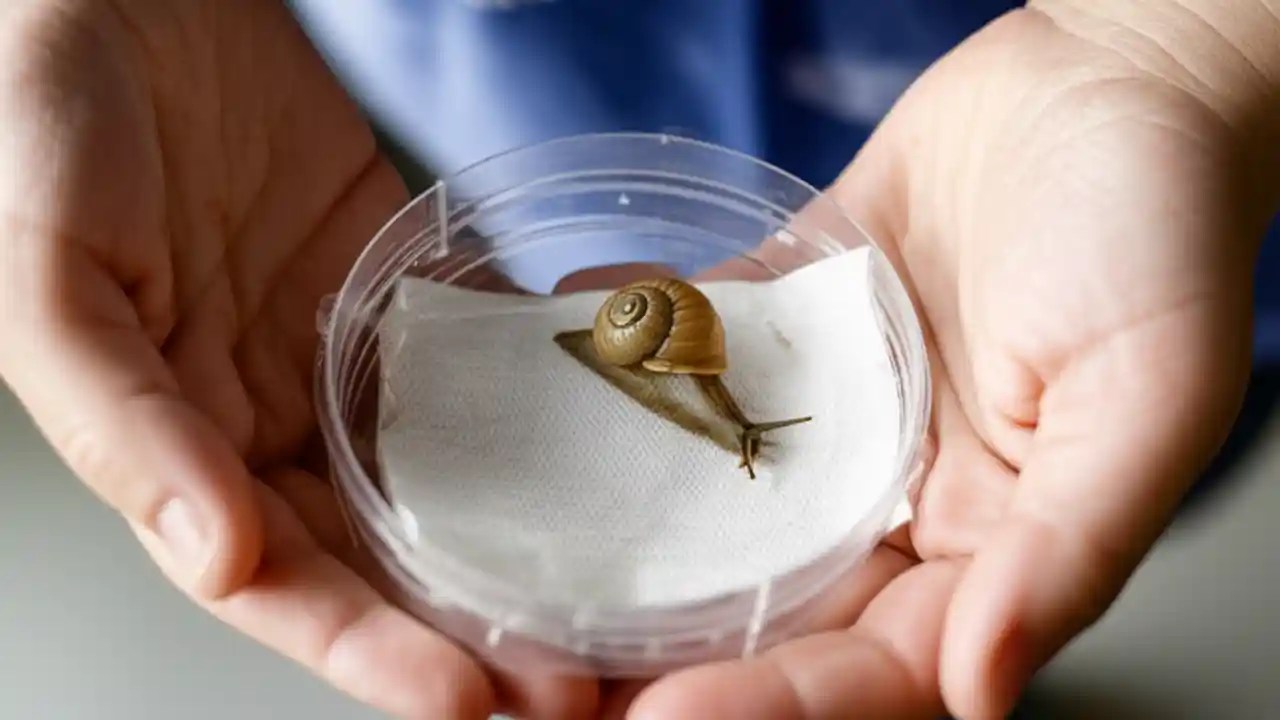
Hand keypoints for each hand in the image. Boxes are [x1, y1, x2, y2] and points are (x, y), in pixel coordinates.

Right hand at [0, 2, 596, 716]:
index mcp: (180, 446)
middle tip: (572, 683)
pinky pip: (485, 356)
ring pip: (446, 474)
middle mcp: (272, 418)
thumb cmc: (42, 122)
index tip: (464, 700)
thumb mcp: (48, 278)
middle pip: (382, 552)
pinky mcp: (409, 283)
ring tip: (610, 601)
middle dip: (471, 626)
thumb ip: (119, 423)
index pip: (281, 579)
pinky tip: (611, 450)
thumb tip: (210, 556)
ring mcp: (348, 354)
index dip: (365, 649)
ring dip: (523, 541)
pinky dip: (545, 405)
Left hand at [624, 5, 1279, 718]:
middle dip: (667, 648)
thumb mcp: (1145, 400)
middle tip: (556, 675)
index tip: (666, 717)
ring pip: (718, 495)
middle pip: (772, 606)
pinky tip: (561, 370)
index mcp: (984, 545)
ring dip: (625, 526)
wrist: (1106, 84)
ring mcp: (831, 413)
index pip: (872, 665)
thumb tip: (985, 685)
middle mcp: (893, 496)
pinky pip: (702, 360)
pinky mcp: (788, 325)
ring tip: (524, 558)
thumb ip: (1069, 550)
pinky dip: (638, 367)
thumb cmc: (1160, 228)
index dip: (775, 703)